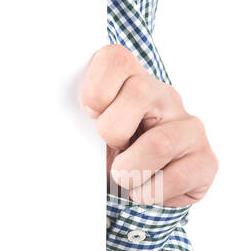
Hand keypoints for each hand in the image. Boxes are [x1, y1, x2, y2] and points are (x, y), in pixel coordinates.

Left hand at [80, 43, 217, 208]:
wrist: (142, 190)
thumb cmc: (110, 154)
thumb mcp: (88, 130)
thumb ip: (74, 117)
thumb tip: (45, 122)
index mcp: (132, 80)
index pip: (116, 58)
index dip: (97, 86)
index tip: (90, 112)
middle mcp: (166, 97)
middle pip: (139, 91)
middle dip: (112, 130)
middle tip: (112, 147)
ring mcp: (190, 127)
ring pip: (158, 143)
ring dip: (129, 170)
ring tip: (124, 177)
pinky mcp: (206, 160)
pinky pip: (178, 175)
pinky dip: (151, 192)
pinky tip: (145, 190)